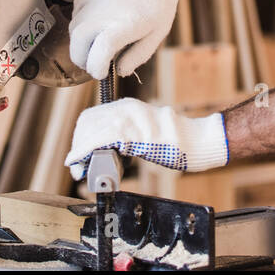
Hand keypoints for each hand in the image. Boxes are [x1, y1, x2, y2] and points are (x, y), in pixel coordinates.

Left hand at [65, 98, 228, 179]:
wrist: (199, 142)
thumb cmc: (176, 142)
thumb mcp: (146, 131)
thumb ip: (126, 135)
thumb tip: (104, 150)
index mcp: (129, 106)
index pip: (92, 115)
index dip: (80, 135)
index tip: (77, 154)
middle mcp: (128, 108)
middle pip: (88, 121)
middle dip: (77, 143)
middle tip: (76, 165)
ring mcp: (133, 119)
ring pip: (92, 129)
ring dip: (78, 150)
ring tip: (78, 168)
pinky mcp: (137, 133)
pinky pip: (102, 139)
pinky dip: (84, 150)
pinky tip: (78, 161)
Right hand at [68, 0, 188, 79]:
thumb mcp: (157, 32)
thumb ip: (138, 55)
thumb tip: (120, 70)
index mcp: (123, 26)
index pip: (97, 55)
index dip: (96, 68)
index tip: (101, 72)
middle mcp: (101, 12)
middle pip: (76, 43)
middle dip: (81, 58)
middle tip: (93, 61)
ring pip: (75, 27)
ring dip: (83, 38)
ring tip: (101, 36)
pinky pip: (78, 10)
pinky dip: (85, 20)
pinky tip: (102, 16)